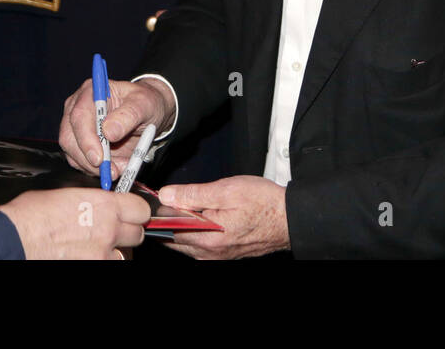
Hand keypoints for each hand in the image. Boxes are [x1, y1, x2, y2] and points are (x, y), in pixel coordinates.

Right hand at [0, 187, 149, 258]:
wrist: (15, 237)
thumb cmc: (32, 215)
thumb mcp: (67, 194)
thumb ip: (90, 201)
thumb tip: (95, 204)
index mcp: (104, 205)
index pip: (141, 209)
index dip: (135, 212)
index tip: (130, 214)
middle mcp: (108, 229)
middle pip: (137, 234)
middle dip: (127, 233)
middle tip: (113, 233)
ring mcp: (101, 253)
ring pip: (124, 256)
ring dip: (114, 252)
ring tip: (96, 249)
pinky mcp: (93, 267)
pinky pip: (107, 265)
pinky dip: (100, 261)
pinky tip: (86, 257)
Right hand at [59, 77, 174, 176]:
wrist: (147, 113)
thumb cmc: (144, 103)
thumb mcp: (144, 104)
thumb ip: (128, 115)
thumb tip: (109, 132)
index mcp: (90, 92)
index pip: (79, 116)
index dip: (86, 139)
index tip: (99, 158)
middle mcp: (77, 108)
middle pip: (70, 138)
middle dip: (89, 159)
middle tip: (111, 171)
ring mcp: (76, 128)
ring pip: (73, 154)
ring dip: (95, 168)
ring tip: (121, 167)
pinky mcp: (80, 145)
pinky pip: (81, 163)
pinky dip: (97, 171)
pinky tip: (116, 167)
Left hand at [159, 176, 289, 259]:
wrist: (289, 218)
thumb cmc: (264, 203)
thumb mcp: (227, 190)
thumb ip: (194, 194)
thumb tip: (167, 195)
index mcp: (207, 237)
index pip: (169, 229)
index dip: (159, 212)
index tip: (155, 199)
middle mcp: (210, 252)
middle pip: (174, 239)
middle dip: (167, 221)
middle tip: (166, 200)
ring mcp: (217, 255)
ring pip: (185, 244)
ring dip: (179, 228)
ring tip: (182, 207)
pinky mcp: (224, 254)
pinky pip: (199, 247)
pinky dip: (192, 234)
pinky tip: (197, 220)